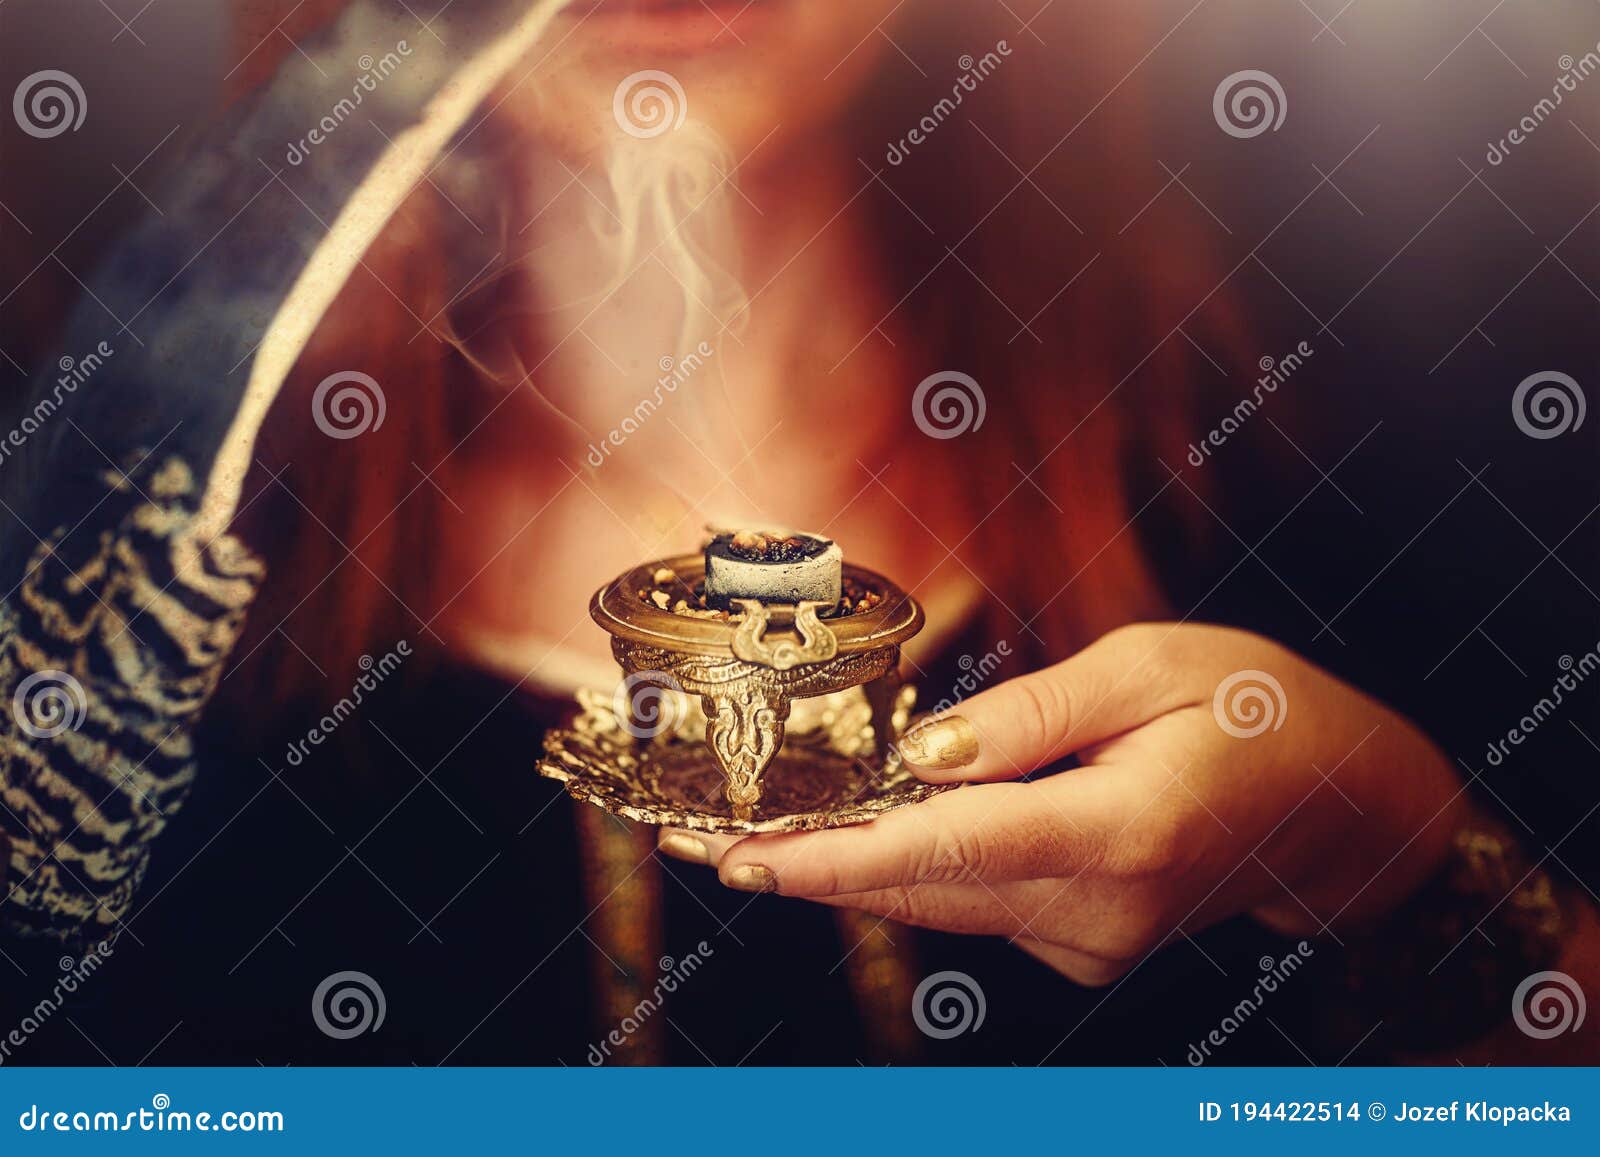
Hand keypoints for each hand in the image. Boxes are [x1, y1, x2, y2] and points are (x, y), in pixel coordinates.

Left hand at [658, 623, 1467, 984]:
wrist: (1347, 808)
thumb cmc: (1260, 713)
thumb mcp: (1150, 668)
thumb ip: (1029, 715)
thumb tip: (925, 755)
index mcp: (1117, 833)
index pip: (943, 850)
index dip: (829, 859)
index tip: (737, 857)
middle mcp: (1096, 910)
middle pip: (917, 886)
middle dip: (802, 864)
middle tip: (694, 838)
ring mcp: (1091, 942)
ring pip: (936, 902)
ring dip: (841, 870)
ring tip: (745, 837)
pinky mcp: (1084, 943)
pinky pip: (973, 902)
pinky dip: (911, 868)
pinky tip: (860, 834)